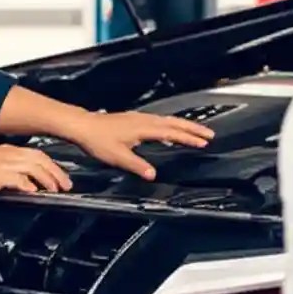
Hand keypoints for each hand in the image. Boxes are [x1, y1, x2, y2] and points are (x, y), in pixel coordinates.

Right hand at [0, 144, 73, 202]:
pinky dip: (29, 184)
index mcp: (4, 150)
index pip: (35, 153)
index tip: (58, 175)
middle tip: (66, 184)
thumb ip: (3, 173)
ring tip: (56, 189)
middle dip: (56, 171)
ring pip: (34, 167)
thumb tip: (18, 183)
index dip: (50, 165)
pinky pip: (19, 178)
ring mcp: (2, 163)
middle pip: (40, 158)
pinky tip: (35, 192)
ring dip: (48, 178)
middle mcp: (6, 153)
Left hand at [66, 111, 213, 179]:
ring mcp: (139, 118)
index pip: (171, 133)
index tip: (203, 142)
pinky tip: (170, 129)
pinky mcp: (134, 119)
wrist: (82, 125)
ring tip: (197, 131)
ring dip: (183, 125)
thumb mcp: (117, 157)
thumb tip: (153, 175)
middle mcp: (144, 120)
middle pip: (174, 123)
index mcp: (143, 128)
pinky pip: (159, 120)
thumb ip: (137, 165)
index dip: (188, 138)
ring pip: (167, 120)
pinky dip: (171, 124)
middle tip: (209, 134)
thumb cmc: (98, 140)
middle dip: (193, 128)